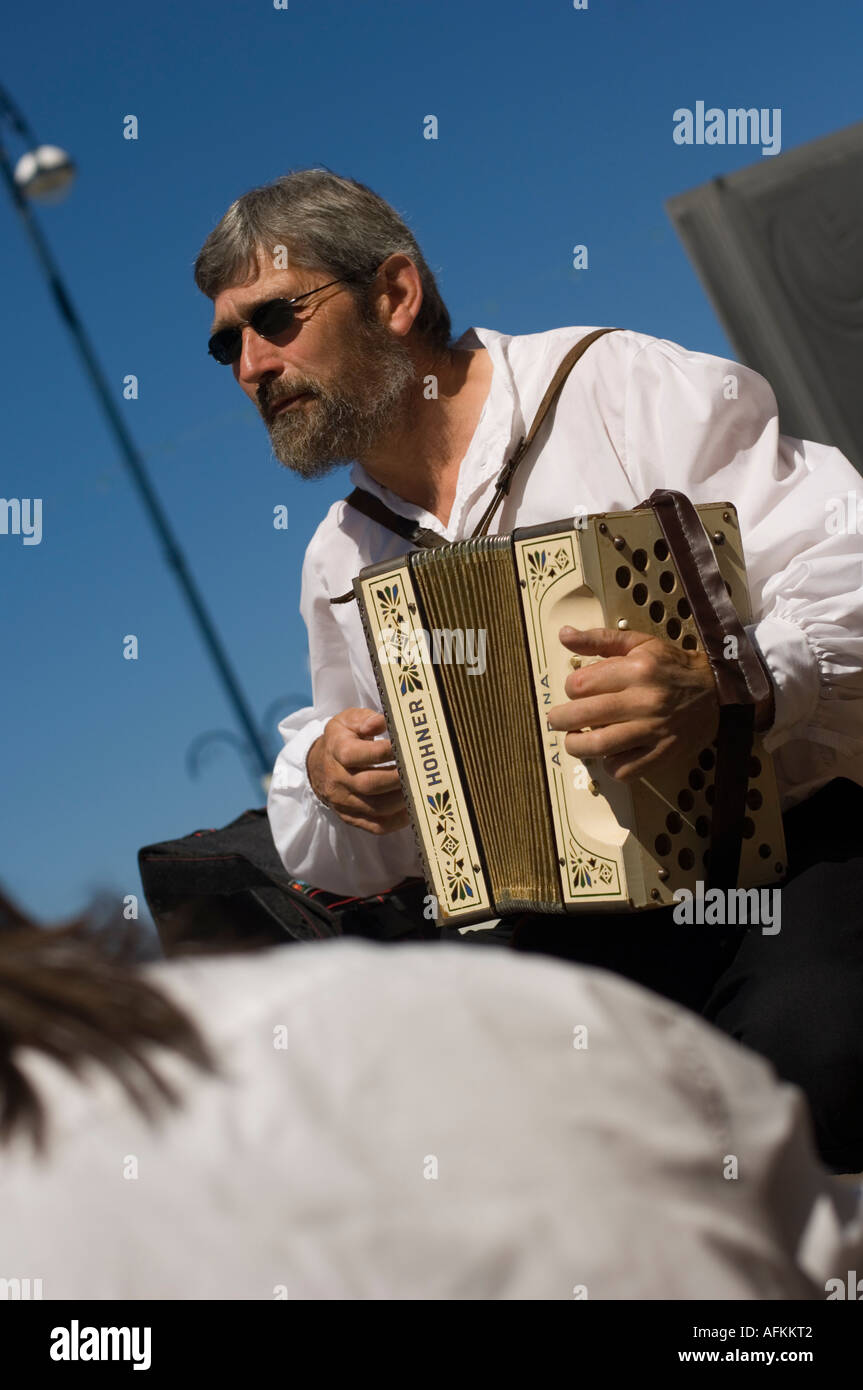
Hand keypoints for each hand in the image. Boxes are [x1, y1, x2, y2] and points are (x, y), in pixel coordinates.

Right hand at [306, 707, 410, 834]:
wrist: (318, 766)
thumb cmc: (342, 740)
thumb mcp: (347, 721)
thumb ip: (365, 719)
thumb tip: (380, 723)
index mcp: (337, 751)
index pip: (358, 754)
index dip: (384, 751)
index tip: (405, 746)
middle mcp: (338, 780)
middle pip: (369, 784)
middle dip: (397, 779)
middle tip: (419, 771)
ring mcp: (344, 802)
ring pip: (376, 808)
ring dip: (401, 800)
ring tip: (420, 788)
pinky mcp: (352, 818)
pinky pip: (377, 826)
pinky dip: (398, 821)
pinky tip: (413, 808)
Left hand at [548, 626, 719, 782]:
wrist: (717, 690)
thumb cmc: (671, 666)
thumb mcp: (639, 643)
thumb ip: (599, 639)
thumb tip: (564, 635)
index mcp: (636, 669)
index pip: (580, 684)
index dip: (570, 688)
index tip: (576, 691)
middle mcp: (644, 700)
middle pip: (582, 716)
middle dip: (560, 720)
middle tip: (558, 720)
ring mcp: (653, 730)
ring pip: (598, 746)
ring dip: (577, 746)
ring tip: (575, 740)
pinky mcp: (662, 754)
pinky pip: (623, 769)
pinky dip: (609, 765)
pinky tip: (610, 753)